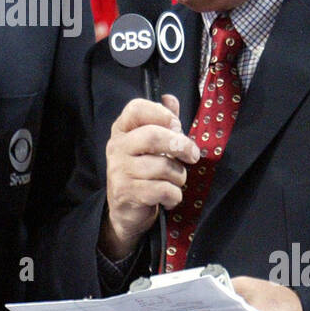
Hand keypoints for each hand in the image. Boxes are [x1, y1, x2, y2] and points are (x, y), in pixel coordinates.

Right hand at [101, 94, 198, 259]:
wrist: (126, 211)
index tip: (177, 126)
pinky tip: (169, 197)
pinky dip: (174, 195)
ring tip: (175, 181)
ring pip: (162, 166)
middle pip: (152, 136)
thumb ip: (162, 122)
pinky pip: (162, 190)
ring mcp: (119, 170)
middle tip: (192, 155)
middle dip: (180, 145)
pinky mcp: (126, 192)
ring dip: (179, 176)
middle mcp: (117, 147)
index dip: (161, 113)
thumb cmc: (143, 173)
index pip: (136, 109)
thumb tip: (170, 99)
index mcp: (122, 130)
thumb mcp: (151, 146)